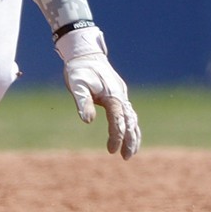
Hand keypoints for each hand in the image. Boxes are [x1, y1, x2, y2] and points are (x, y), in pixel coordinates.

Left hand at [56, 27, 141, 158]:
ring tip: (129, 152)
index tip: (111, 150)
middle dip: (130, 141)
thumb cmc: (78, 70)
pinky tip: (128, 134)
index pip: (118, 121)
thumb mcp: (76, 85)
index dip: (116, 137)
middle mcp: (121, 97)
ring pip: (133, 119)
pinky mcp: (119, 95)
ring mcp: (122, 96)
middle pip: (130, 122)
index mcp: (112, 96)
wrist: (85, 54)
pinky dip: (131, 126)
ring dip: (134, 135)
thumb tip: (88, 121)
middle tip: (126, 157)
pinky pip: (129, 114)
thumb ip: (83, 102)